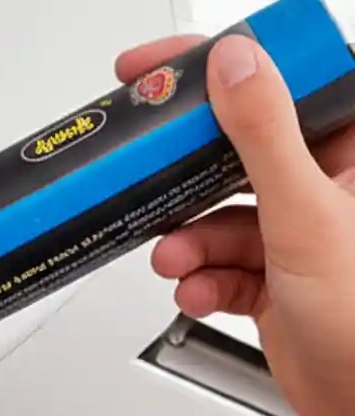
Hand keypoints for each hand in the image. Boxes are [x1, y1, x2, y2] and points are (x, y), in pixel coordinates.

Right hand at [121, 34, 354, 415]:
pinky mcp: (276, 280)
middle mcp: (331, 188)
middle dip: (186, 174)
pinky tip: (199, 292)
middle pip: (239, 151)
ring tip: (176, 260)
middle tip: (142, 159)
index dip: (222, 69)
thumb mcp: (309, 216)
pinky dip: (201, 279)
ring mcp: (301, 236)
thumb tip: (235, 65)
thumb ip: (264, 136)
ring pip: (221, 215)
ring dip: (188, 240)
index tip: (164, 69)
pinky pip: (221, 265)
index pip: (285, 83)